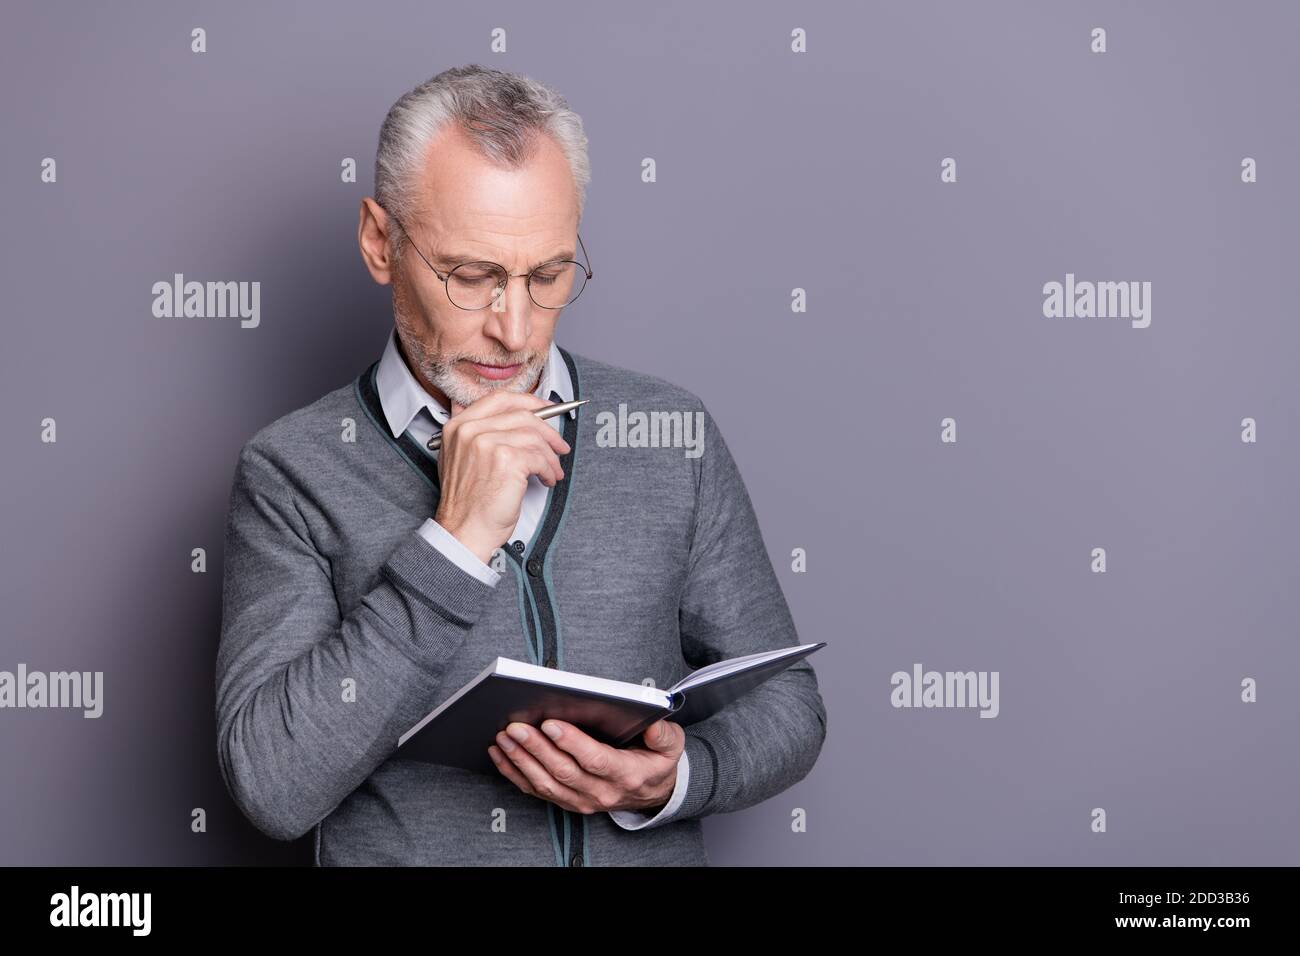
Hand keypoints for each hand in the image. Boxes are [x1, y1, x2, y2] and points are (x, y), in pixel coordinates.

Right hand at [434, 390, 570, 563]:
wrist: (464, 531)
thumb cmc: (469, 503)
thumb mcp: (461, 459)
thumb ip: (480, 435)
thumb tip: (517, 422)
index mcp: (458, 426)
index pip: (500, 399)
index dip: (529, 402)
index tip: (546, 410)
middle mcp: (470, 430)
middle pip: (522, 414)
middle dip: (548, 430)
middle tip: (559, 445)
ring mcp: (487, 442)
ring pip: (534, 437)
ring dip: (551, 456)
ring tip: (553, 471)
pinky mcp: (507, 459)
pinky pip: (540, 456)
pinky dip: (549, 469)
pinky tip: (547, 479)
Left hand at [488, 718, 684, 815]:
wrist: (651, 793)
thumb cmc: (655, 763)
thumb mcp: (670, 746)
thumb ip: (663, 735)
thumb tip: (652, 726)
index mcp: (626, 775)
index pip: (595, 760)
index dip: (572, 743)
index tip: (551, 724)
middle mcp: (602, 792)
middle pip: (563, 771)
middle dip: (536, 748)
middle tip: (516, 726)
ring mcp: (582, 801)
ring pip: (546, 783)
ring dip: (521, 760)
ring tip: (505, 737)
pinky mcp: (567, 802)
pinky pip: (536, 791)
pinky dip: (515, 773)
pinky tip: (501, 755)